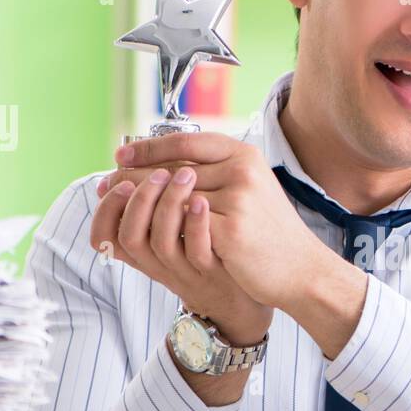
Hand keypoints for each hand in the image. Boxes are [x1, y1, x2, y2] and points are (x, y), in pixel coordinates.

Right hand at [89, 164, 272, 344]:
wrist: (243, 289)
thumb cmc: (201, 251)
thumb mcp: (168, 235)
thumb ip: (149, 208)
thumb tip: (125, 165)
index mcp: (140, 253)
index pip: (102, 237)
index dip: (105, 210)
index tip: (122, 182)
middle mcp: (157, 264)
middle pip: (130, 236)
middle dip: (140, 200)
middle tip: (159, 172)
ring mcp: (185, 270)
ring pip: (162, 242)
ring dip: (169, 204)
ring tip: (187, 174)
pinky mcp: (213, 271)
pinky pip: (198, 250)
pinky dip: (197, 223)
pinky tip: (203, 200)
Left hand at [113, 132, 334, 310]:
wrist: (301, 269)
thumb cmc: (270, 233)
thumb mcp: (247, 191)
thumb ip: (213, 174)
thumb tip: (162, 167)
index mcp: (244, 154)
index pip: (186, 141)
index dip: (149, 148)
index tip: (122, 155)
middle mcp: (242, 169)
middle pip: (173, 168)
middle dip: (137, 177)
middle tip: (110, 182)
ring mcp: (238, 199)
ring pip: (173, 197)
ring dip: (143, 204)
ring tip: (122, 208)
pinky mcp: (232, 230)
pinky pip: (184, 225)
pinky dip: (162, 228)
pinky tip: (142, 231)